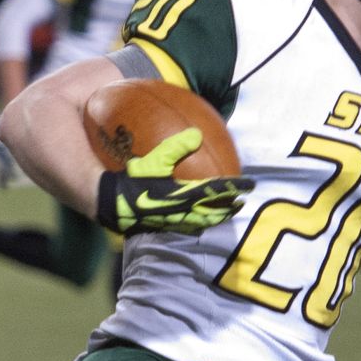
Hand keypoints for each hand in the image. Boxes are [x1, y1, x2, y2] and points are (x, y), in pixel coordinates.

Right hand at [95, 127, 253, 235]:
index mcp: (184, 195)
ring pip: (202, 221)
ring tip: (225, 211)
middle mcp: (183, 211)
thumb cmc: (132, 179)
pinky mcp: (165, 225)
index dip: (234, 187)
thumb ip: (175, 148)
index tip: (249, 184)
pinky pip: (188, 225)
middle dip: (228, 207)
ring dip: (216, 216)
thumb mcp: (153, 160)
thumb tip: (197, 134)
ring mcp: (174, 221)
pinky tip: (198, 216)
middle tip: (241, 202)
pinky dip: (198, 221)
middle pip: (213, 212)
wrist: (112, 203)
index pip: (217, 190)